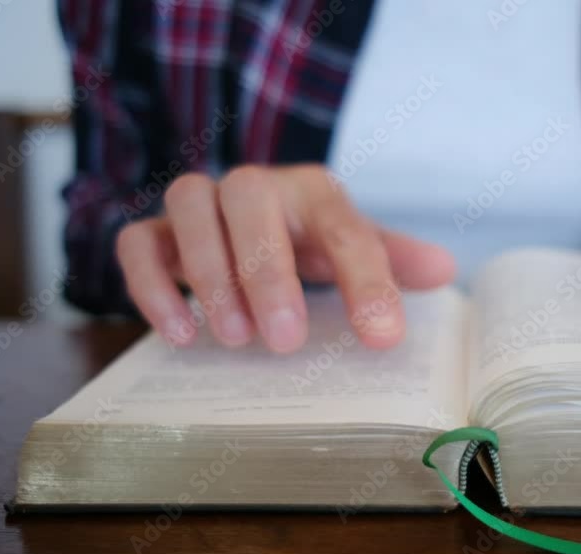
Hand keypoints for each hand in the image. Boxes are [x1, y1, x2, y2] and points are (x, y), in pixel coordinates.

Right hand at [116, 164, 455, 351]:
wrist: (249, 227)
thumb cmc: (307, 243)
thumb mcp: (353, 250)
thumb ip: (392, 260)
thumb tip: (445, 269)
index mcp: (314, 192)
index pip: (344, 227)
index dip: (366, 282)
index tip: (380, 338)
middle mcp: (255, 185)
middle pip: (251, 198)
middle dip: (267, 270)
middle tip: (284, 341)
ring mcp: (201, 203)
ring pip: (190, 207)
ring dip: (209, 273)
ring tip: (234, 339)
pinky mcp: (155, 231)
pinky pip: (136, 242)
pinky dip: (151, 284)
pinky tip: (179, 335)